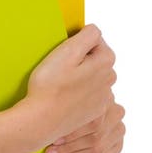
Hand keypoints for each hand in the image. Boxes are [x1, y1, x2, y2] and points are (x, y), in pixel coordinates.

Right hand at [17, 24, 116, 152]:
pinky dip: (76, 93)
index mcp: (105, 62)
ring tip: (60, 84)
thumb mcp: (68, 50)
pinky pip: (87, 95)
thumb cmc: (51, 85)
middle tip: (60, 69)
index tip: (64, 55)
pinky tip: (62, 98)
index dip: (77, 43)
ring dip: (79, 77)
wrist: (42, 120)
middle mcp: (109, 80)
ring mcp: (102, 98)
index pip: (95, 39)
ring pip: (91, 76)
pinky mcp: (94, 113)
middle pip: (95, 58)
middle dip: (80, 59)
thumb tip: (95, 31)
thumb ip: (88, 35)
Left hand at [45, 95, 125, 152]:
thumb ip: (63, 98)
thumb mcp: (66, 88)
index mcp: (106, 95)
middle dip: (69, 149)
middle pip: (94, 137)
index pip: (91, 119)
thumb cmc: (70, 95)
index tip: (53, 139)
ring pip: (97, 150)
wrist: (87, 98)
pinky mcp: (117, 144)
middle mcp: (116, 112)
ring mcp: (118, 130)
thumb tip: (47, 114)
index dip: (71, 132)